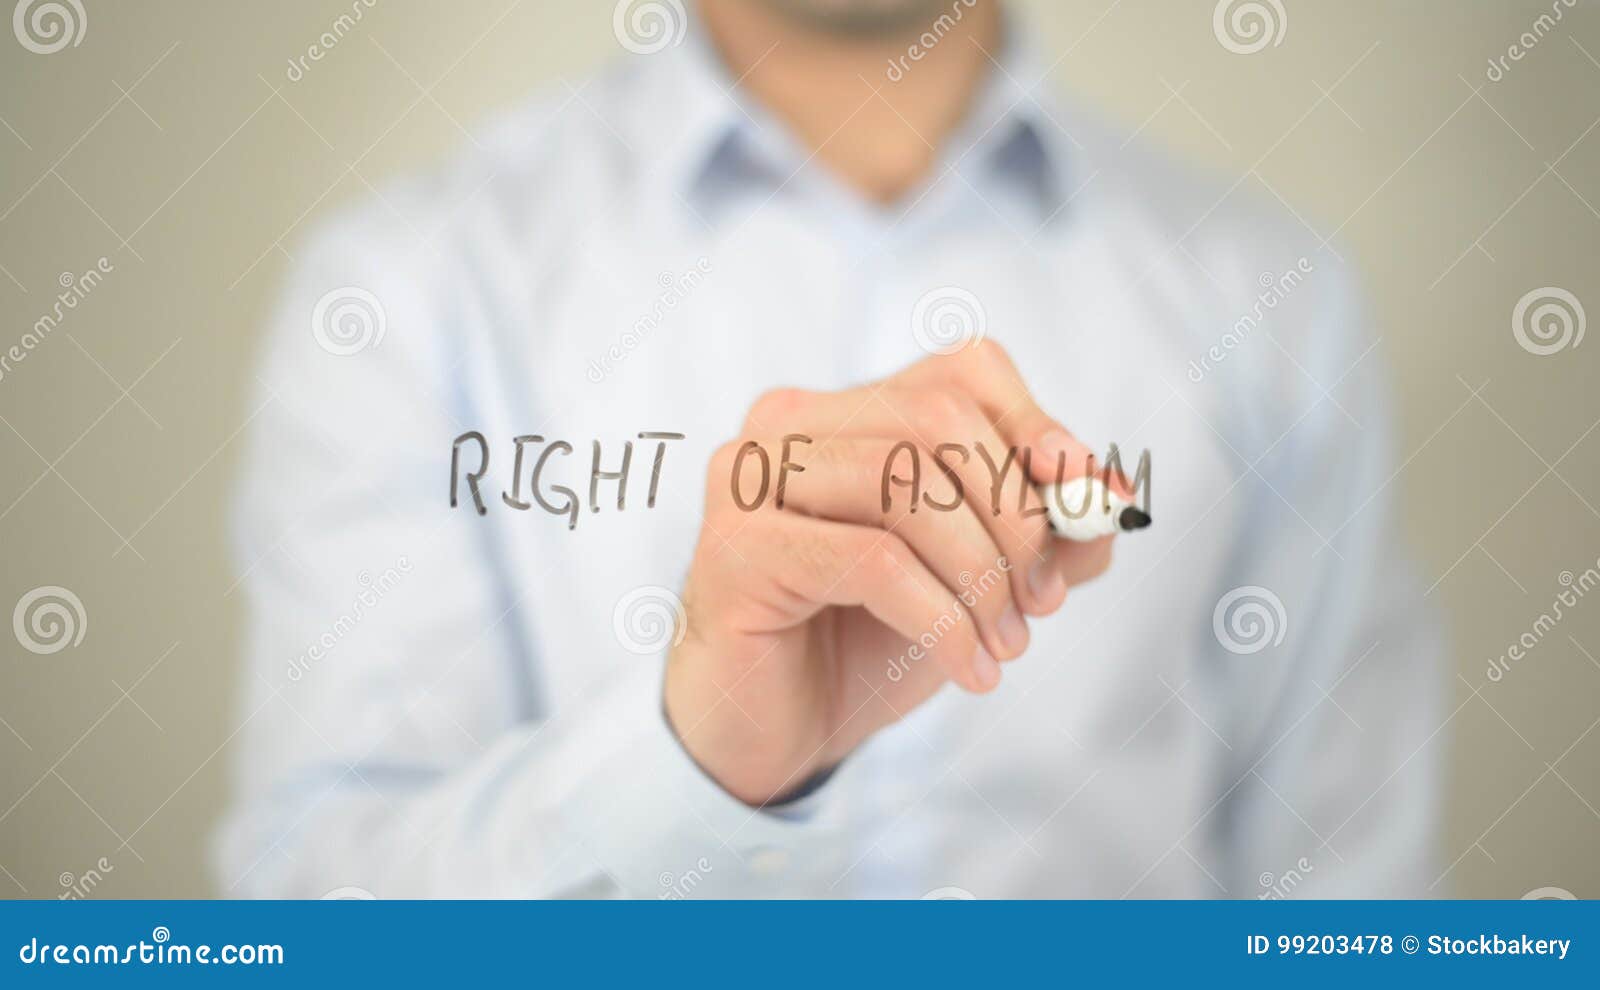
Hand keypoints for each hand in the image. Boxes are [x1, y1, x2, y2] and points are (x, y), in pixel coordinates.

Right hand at [663, 341, 1114, 804]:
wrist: (779, 730)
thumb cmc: (867, 638)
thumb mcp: (977, 578)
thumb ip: (1045, 532)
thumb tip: (1109, 496)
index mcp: (844, 410)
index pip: (960, 372)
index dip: (1036, 426)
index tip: (1084, 499)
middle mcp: (787, 423)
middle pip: (937, 419)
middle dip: (1014, 513)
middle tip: (1041, 600)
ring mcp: (750, 479)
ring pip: (905, 486)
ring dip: (981, 576)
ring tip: (1003, 645)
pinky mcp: (736, 548)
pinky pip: (874, 562)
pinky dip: (942, 620)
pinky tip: (968, 670)